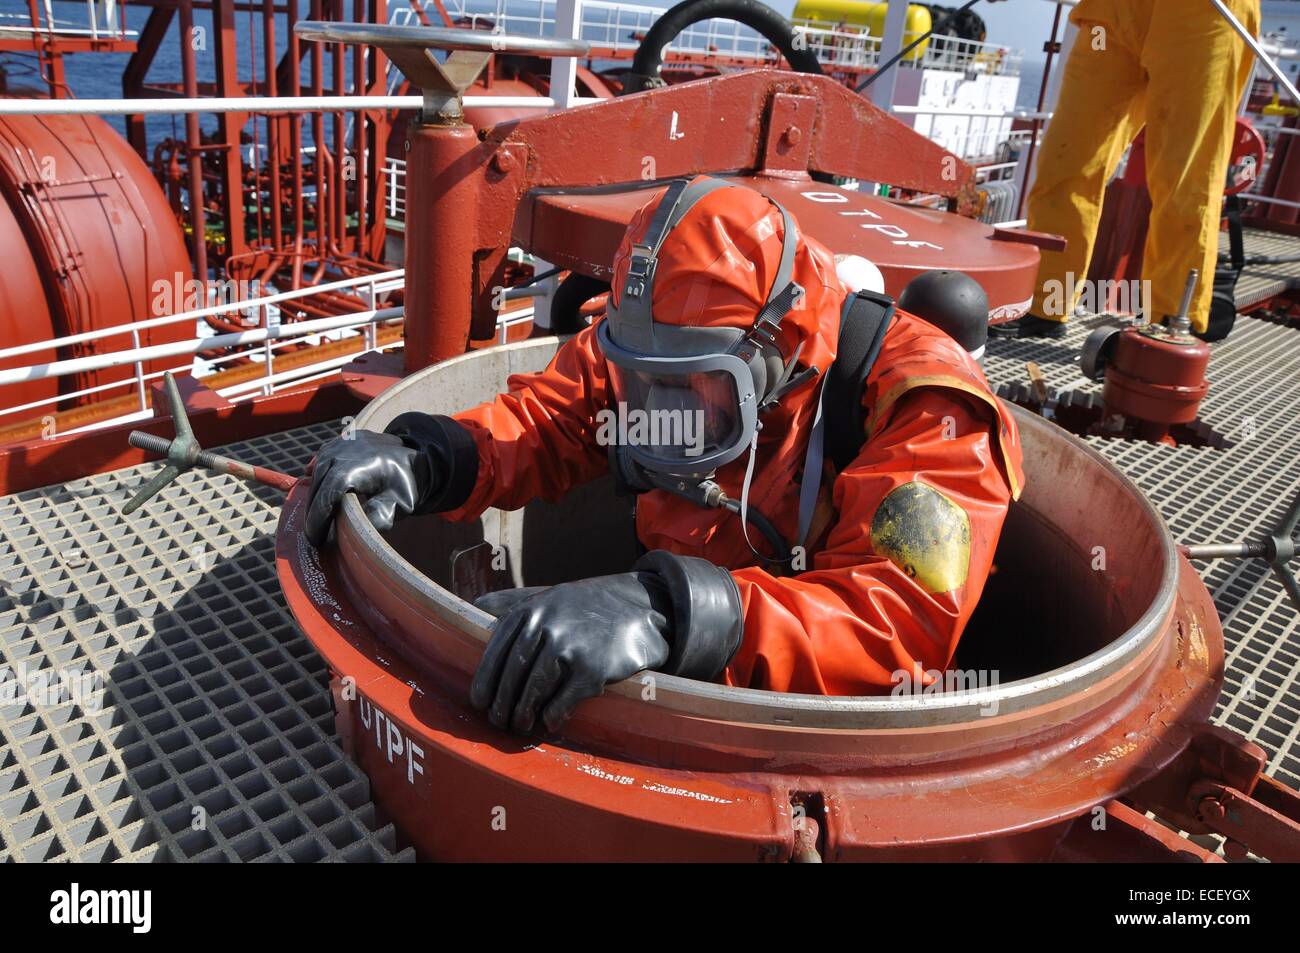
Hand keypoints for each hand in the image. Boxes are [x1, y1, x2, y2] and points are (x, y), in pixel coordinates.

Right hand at [305, 429, 430, 545]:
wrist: (417, 457)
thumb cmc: (407, 483)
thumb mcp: (399, 504)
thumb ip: (378, 516)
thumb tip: (355, 531)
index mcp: (355, 467)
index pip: (326, 496)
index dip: (318, 519)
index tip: (315, 539)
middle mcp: (342, 452)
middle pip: (318, 486)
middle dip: (313, 513)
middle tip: (315, 537)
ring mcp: (339, 444)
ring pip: (316, 475)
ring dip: (314, 498)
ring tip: (317, 521)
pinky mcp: (338, 442)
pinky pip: (320, 463)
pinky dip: (317, 481)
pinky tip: (317, 498)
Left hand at [470, 573, 672, 732]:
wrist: (638, 611)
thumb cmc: (585, 608)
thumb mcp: (549, 595)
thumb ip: (515, 600)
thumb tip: (477, 602)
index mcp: (531, 609)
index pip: (496, 651)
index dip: (485, 681)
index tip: (479, 702)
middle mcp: (546, 626)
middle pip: (512, 675)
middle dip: (502, 704)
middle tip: (498, 721)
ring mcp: (569, 647)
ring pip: (533, 691)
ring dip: (523, 714)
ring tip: (520, 725)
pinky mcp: (591, 669)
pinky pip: (562, 702)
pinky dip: (552, 716)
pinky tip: (549, 723)